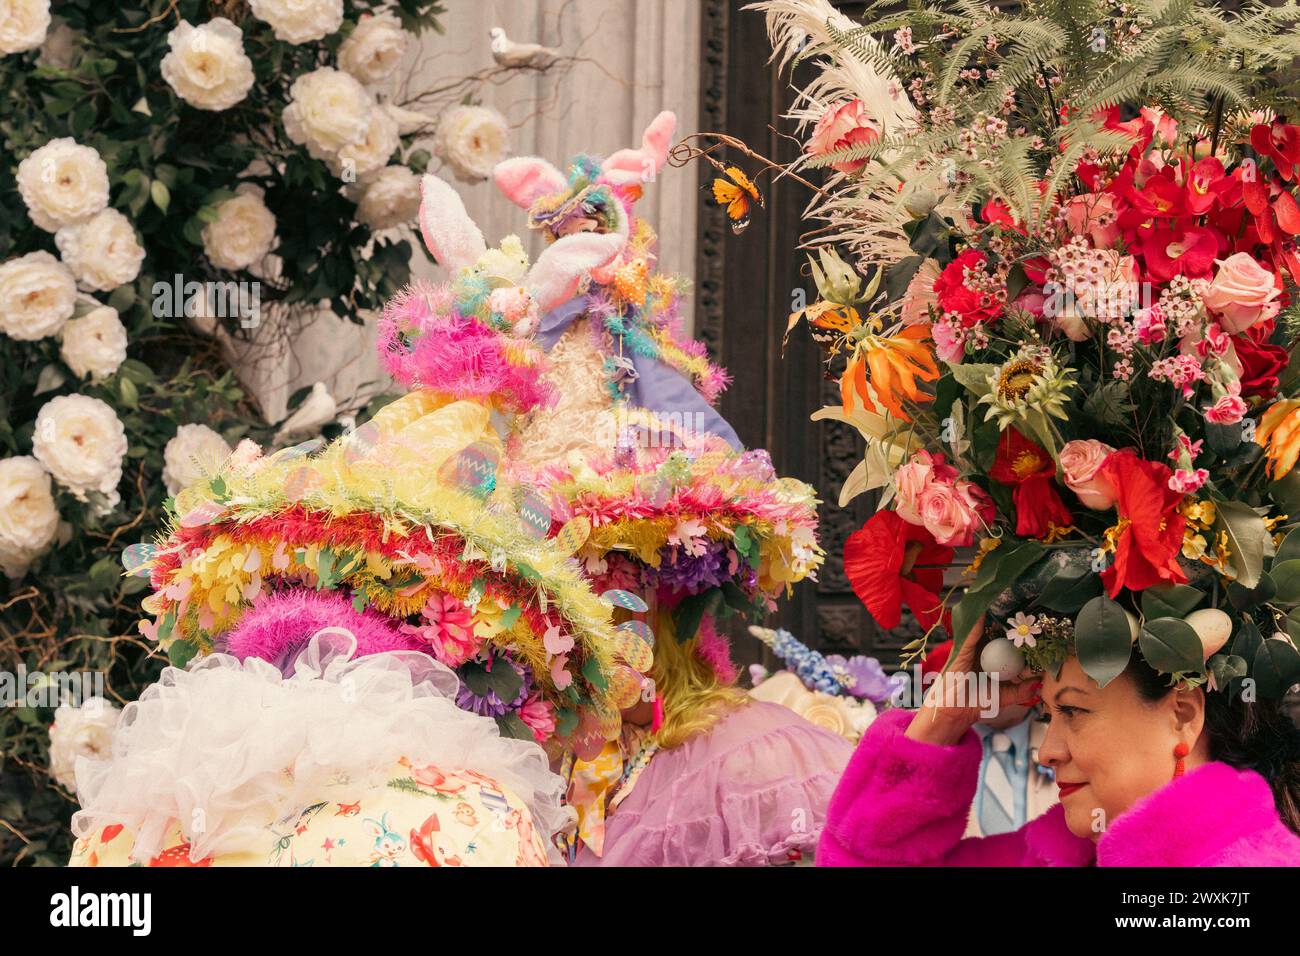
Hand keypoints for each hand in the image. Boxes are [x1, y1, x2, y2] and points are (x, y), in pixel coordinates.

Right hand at [905, 617, 1040, 746]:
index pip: (1004, 640)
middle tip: (1022, 607)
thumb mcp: (1005, 696)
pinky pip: (971, 633)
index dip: (1016, 631)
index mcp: (988, 658)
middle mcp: (978, 650)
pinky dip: (977, 620)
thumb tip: (1039, 682)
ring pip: (982, 627)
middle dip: (1006, 619)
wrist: (955, 712)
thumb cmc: (976, 703)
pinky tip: (984, 608)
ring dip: (992, 612)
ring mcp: (969, 648)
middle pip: (994, 630)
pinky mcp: (961, 650)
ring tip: (1003, 596)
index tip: (1031, 623)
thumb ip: (1021, 690)